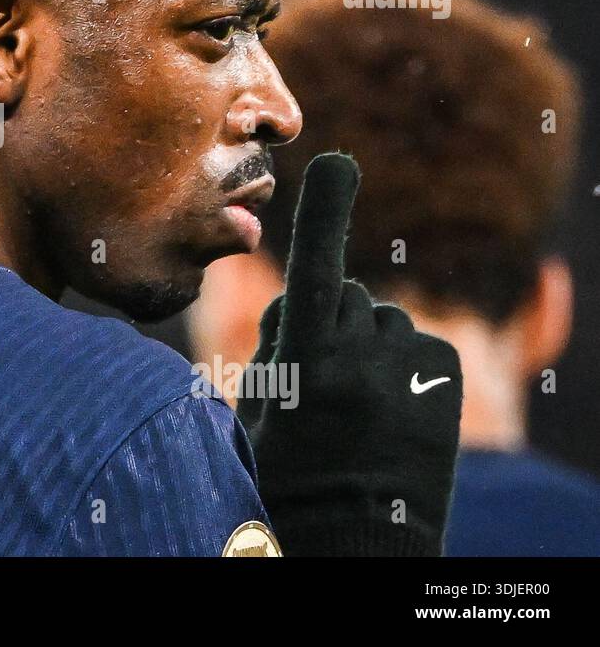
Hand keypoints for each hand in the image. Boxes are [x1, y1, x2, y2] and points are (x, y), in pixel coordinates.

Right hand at [237, 153, 462, 555]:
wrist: (355, 539)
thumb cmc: (289, 475)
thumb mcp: (258, 407)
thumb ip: (276, 343)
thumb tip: (303, 295)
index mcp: (306, 365)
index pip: (315, 272)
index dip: (326, 212)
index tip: (336, 163)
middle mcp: (363, 360)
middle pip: (344, 295)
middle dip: (330, 320)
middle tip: (321, 382)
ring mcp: (410, 370)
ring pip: (382, 318)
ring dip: (367, 343)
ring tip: (359, 403)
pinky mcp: (444, 379)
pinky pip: (416, 341)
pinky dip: (401, 362)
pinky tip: (390, 407)